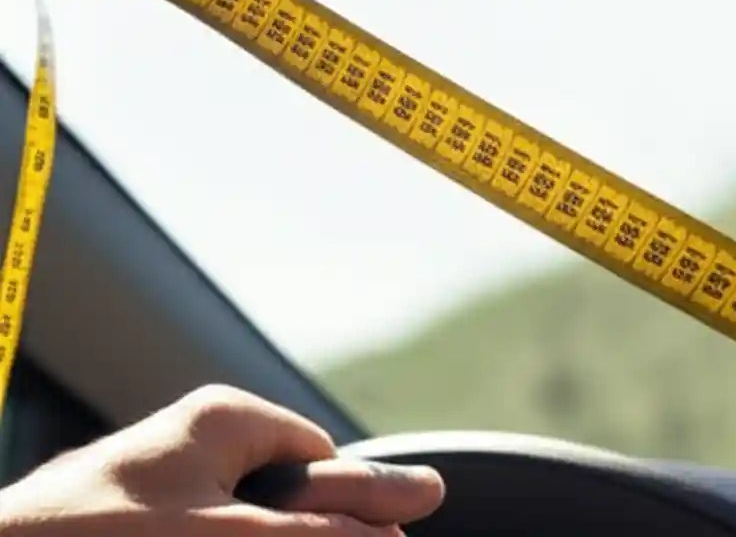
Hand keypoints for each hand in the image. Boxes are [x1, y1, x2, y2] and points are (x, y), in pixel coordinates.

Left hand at [0, 385, 444, 535]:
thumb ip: (322, 532)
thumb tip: (398, 532)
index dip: (346, 509)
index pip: (322, 457)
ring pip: (242, 520)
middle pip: (285, 491)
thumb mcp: (233, 536)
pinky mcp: (132, 517)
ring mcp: (160, 481)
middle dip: (299, 530)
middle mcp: (196, 439)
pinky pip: (203, 529)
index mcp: (227, 416)